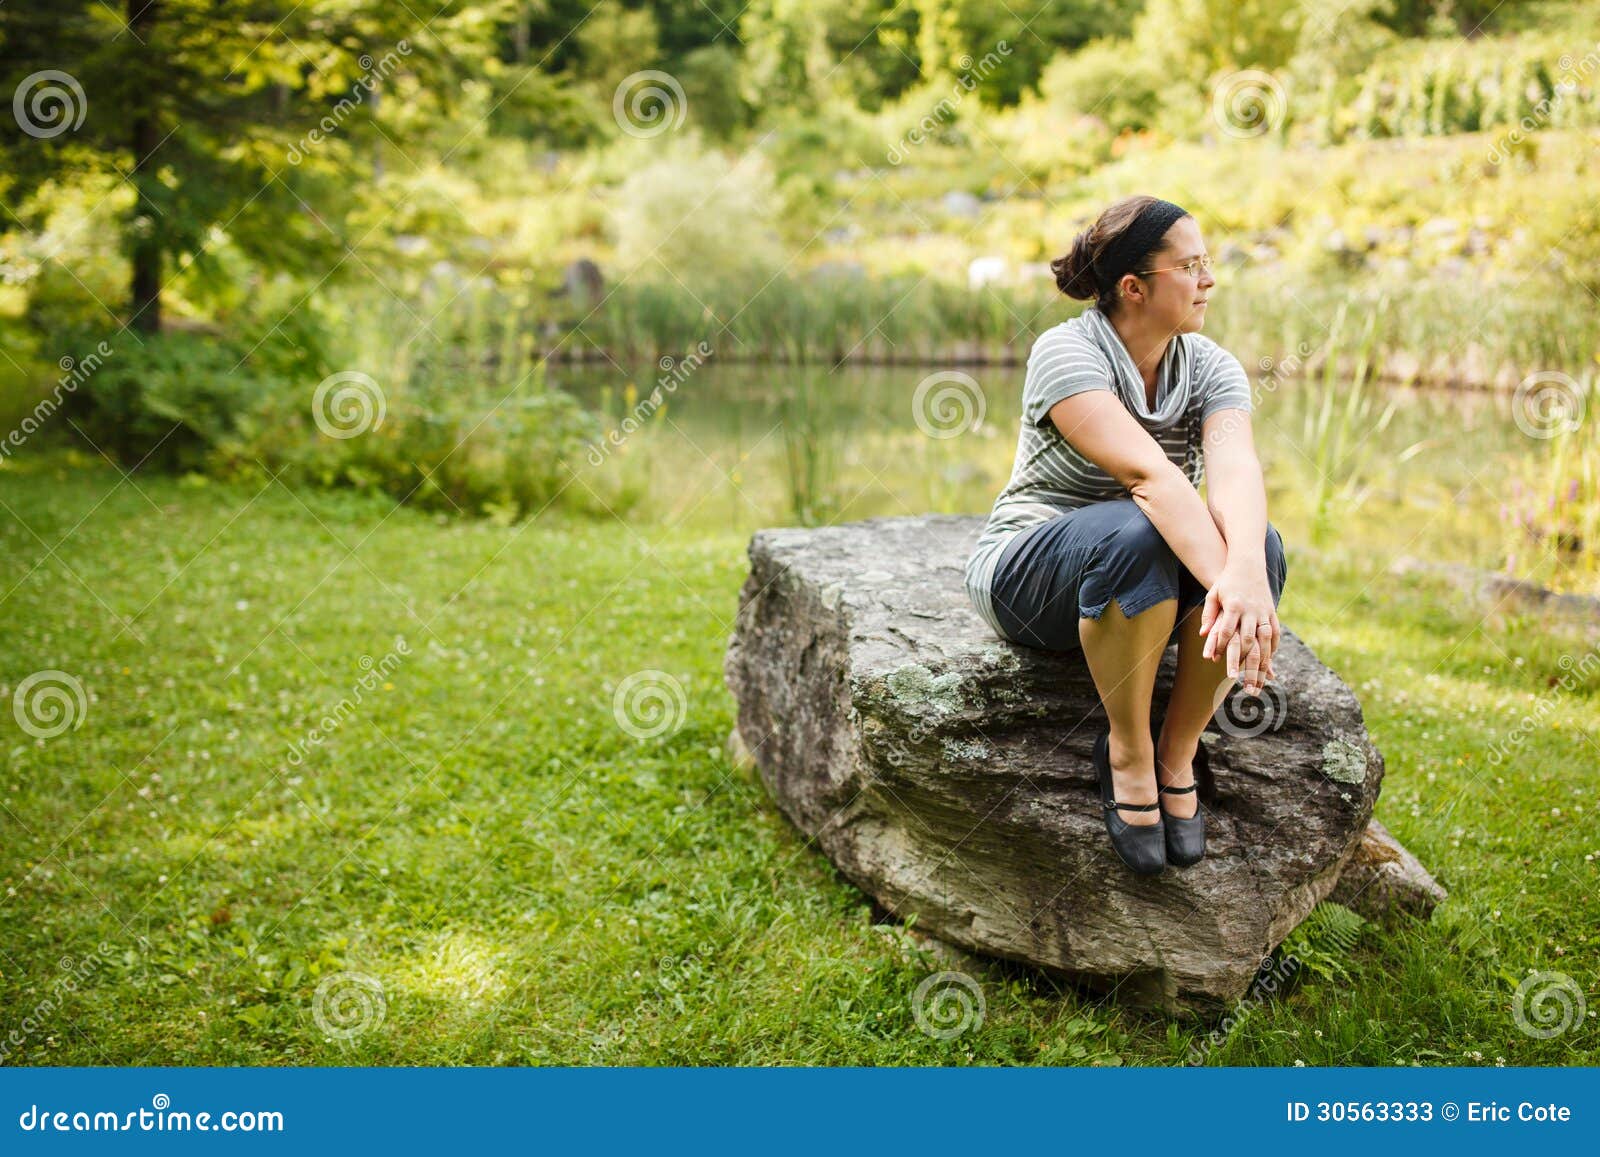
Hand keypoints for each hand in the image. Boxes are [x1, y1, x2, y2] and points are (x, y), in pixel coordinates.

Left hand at [1199, 562, 1279, 694]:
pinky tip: (1270, 661)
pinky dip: (1272, 648)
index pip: (1226, 631)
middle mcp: (1250, 610)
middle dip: (1242, 662)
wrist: (1248, 563)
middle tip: (1238, 682)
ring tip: (1259, 679)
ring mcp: (1263, 612)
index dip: (1220, 647)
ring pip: (1264, 640)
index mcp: (1233, 605)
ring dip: (1262, 661)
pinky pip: (1275, 633)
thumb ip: (1208, 614)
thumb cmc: (1226, 581)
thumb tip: (1203, 635)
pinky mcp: (1272, 612)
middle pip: (1247, 641)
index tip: (1215, 661)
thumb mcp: (1213, 594)